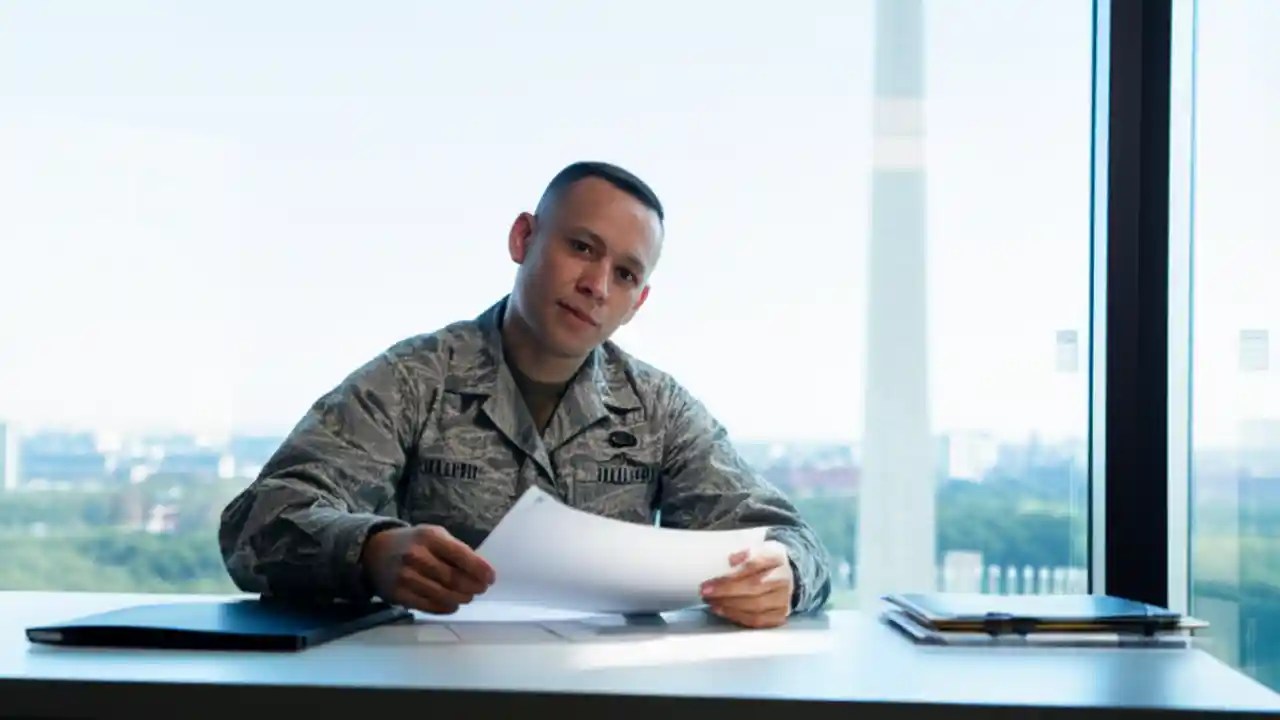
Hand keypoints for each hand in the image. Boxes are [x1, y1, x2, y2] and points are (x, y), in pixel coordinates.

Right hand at [360, 525, 495, 613]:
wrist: (374, 551)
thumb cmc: (412, 542)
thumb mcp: (433, 535)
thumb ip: (455, 550)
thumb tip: (481, 571)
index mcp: (429, 537)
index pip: (462, 556)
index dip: (480, 569)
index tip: (491, 578)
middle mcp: (417, 556)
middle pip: (454, 579)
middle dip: (473, 586)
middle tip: (480, 589)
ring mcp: (406, 577)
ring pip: (443, 595)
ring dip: (461, 598)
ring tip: (467, 596)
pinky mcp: (399, 595)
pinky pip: (429, 606)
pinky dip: (445, 608)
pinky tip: (452, 605)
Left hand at [699, 540, 793, 628]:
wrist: (790, 575)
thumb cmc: (766, 562)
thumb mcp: (756, 549)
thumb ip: (743, 553)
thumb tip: (731, 560)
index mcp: (776, 559)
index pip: (752, 566)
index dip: (729, 577)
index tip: (708, 583)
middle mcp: (783, 580)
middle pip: (753, 588)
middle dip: (725, 593)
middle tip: (705, 594)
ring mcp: (784, 600)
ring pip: (755, 607)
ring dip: (729, 606)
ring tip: (711, 603)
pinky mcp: (780, 616)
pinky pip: (758, 621)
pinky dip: (739, 617)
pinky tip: (724, 612)